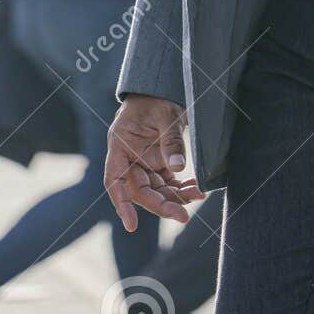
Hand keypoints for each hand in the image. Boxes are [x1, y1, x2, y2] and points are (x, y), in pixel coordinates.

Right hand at [104, 95, 204, 231]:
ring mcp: (144, 163)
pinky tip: (197, 188)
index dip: (121, 204)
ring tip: (199, 195)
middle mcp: (129, 159)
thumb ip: (170, 140)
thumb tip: (178, 168)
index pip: (114, 180)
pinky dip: (182, 188)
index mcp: (120, 146)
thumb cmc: (157, 98)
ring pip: (156, 190)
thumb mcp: (165, 114)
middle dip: (161, 205)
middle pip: (140, 191)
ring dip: (176, 198)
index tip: (131, 225)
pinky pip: (168, 182)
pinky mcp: (158, 163)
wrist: (162, 88)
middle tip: (183, 216)